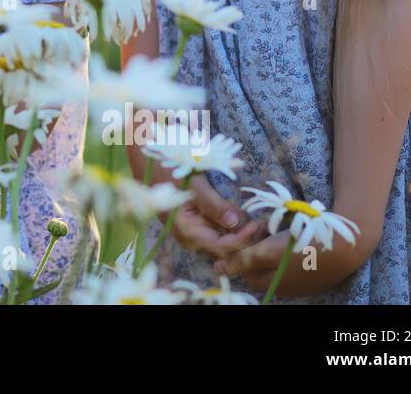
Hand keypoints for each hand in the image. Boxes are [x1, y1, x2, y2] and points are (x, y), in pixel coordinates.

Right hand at [130, 144, 261, 258]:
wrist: (148, 161)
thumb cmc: (168, 170)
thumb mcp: (193, 185)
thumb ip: (212, 204)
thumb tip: (234, 222)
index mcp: (186, 230)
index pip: (221, 247)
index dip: (241, 239)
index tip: (256, 224)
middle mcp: (190, 236)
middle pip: (223, 249)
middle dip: (244, 240)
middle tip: (262, 224)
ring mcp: (193, 231)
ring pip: (222, 241)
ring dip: (239, 234)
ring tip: (257, 221)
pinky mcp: (196, 223)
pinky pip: (217, 231)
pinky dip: (231, 226)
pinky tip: (244, 217)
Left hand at [212, 226, 364, 296]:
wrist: (346, 247)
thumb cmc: (303, 248)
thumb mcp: (268, 252)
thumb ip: (244, 261)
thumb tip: (218, 269)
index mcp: (271, 285)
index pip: (243, 272)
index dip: (238, 253)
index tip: (240, 234)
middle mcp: (285, 288)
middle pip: (259, 268)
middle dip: (254, 249)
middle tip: (256, 229)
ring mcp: (301, 282)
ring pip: (275, 264)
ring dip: (269, 247)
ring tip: (272, 229)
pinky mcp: (314, 273)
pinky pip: (291, 262)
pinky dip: (285, 249)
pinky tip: (289, 235)